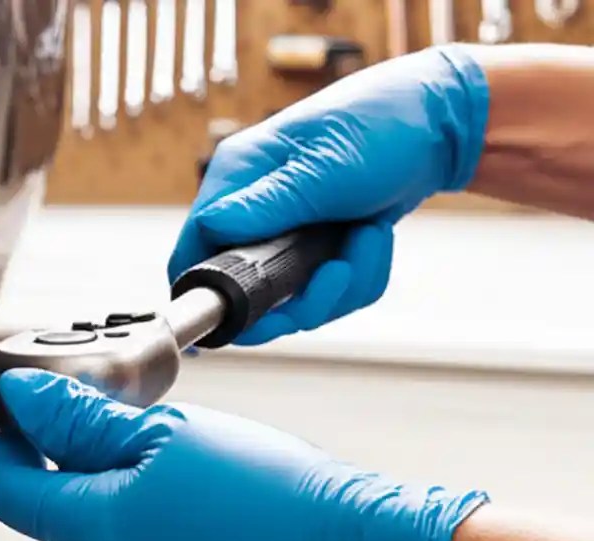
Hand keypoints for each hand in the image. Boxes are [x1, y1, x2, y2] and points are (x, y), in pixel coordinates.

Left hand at [0, 369, 487, 540]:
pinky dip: (152, 530)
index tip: (20, 423)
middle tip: (107, 424)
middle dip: (66, 469)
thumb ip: (81, 419)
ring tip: (169, 459)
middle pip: (55, 519)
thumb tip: (24, 400)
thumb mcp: (166, 431)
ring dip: (112, 499)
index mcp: (96, 532)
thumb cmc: (274, 491)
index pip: (11, 494)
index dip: (7, 451)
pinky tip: (200, 503)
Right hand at [168, 46, 489, 344]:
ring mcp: (284, 229)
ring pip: (291, 298)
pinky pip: (324, 290)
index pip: (195, 249)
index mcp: (237, 178)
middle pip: (245, 290)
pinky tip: (373, 237)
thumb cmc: (385, 127)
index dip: (212, 292)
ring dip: (340, 284)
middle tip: (334, 280)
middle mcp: (252, 208)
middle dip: (298, 298)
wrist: (443, 124)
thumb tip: (210, 229)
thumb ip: (265, 207)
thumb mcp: (324, 171)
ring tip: (367, 238)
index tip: (252, 317)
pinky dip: (358, 276)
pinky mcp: (315, 245)